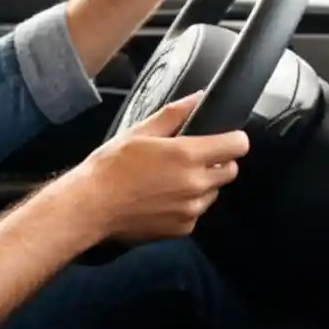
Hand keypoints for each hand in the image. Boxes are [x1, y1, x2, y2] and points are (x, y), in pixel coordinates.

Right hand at [76, 92, 246, 241]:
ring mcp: (191, 210)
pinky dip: (187, 204)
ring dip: (202, 184)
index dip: (234, 138)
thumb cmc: (111, 167)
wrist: (91, 206)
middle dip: (218, 161)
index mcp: (188, 155)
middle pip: (230, 170)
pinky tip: (162, 198)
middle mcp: (196, 184)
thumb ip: (173, 115)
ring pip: (213, 192)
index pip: (237, 145)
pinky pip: (197, 212)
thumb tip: (197, 99)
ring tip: (172, 180)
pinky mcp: (183, 228)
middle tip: (192, 157)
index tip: (224, 138)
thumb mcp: (139, 132)